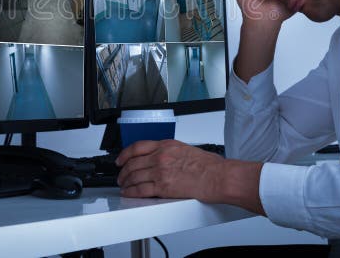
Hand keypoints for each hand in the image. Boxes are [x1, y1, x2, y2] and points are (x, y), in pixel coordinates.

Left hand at [116, 140, 265, 213]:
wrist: (218, 176)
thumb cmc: (209, 165)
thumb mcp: (185, 149)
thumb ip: (169, 152)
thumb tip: (160, 158)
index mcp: (166, 145)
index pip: (137, 147)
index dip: (124, 154)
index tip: (120, 159)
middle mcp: (160, 156)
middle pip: (132, 162)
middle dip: (123, 171)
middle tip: (120, 176)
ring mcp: (160, 171)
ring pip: (134, 176)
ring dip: (126, 182)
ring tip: (124, 186)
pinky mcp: (163, 187)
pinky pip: (141, 190)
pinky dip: (132, 192)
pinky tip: (129, 193)